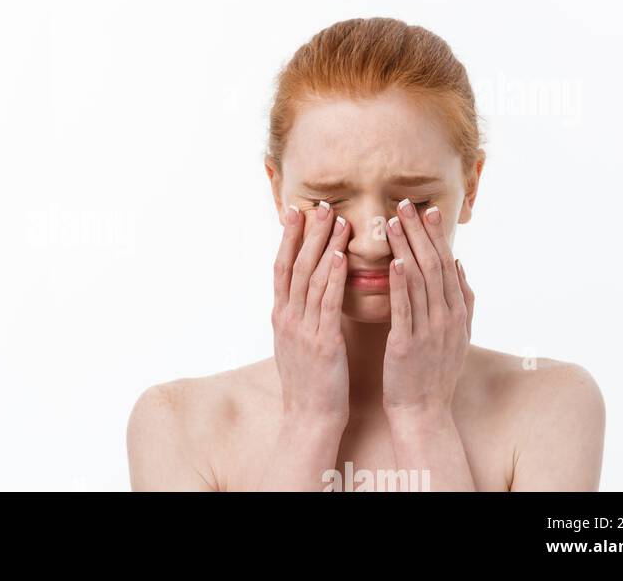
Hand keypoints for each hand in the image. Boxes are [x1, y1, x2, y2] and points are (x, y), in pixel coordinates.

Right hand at [271, 201, 352, 422]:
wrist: (309, 419)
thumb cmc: (310, 384)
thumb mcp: (299, 345)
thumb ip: (301, 317)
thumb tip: (306, 296)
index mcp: (281, 317)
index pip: (282, 268)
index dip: (288, 238)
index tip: (296, 211)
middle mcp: (286, 318)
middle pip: (294, 265)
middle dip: (306, 233)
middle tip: (317, 203)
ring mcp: (302, 329)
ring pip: (310, 278)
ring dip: (323, 246)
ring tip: (336, 219)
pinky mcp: (321, 342)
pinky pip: (326, 303)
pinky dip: (332, 276)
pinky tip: (341, 256)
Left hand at [382, 199, 474, 420]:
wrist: (423, 412)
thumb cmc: (432, 372)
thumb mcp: (456, 334)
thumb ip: (461, 300)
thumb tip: (459, 265)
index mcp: (457, 312)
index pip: (447, 264)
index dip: (437, 235)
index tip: (427, 209)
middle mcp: (447, 317)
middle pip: (435, 264)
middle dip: (420, 232)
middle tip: (405, 203)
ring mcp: (430, 330)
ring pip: (419, 280)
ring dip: (406, 247)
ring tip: (392, 222)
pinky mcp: (408, 344)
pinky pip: (405, 308)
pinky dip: (401, 283)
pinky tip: (393, 262)